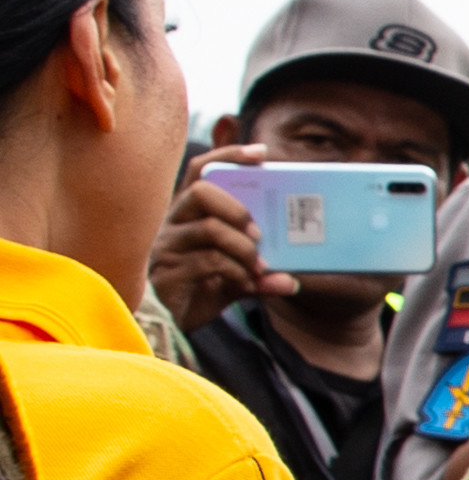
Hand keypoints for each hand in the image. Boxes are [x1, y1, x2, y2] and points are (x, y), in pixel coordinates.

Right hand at [146, 147, 293, 330]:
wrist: (167, 327)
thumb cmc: (200, 291)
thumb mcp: (235, 278)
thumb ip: (260, 275)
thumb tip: (290, 281)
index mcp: (190, 214)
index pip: (201, 171)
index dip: (229, 155)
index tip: (262, 153)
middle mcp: (174, 224)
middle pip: (200, 192)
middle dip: (237, 208)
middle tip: (259, 232)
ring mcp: (168, 247)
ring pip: (208, 229)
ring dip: (242, 246)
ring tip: (259, 265)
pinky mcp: (168, 272)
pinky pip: (207, 262)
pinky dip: (235, 271)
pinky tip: (246, 283)